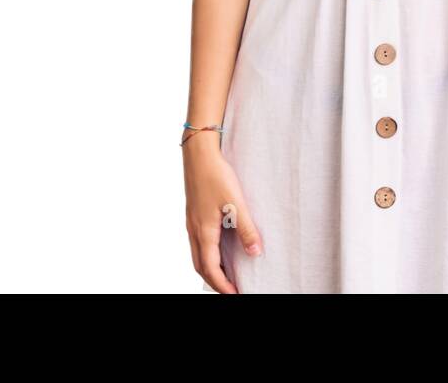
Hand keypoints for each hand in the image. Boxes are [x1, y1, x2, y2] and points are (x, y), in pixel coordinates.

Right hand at [183, 134, 262, 293]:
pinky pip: (197, 243)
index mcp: (204, 231)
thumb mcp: (236, 203)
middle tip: (231, 291)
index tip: (235, 294)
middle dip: (215, 282)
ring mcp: (192, 222)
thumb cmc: (215, 175)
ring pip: (197, 255)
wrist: (198, 153)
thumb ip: (246, 228)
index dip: (223, 285)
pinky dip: (207, 255)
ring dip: (210, 269)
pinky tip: (218, 249)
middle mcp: (194, 230)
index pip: (211, 268)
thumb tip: (255, 252)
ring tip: (226, 276)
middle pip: (201, 266)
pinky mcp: (193, 214)